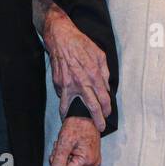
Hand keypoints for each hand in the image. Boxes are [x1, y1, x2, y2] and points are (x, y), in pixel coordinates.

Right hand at [42, 4, 110, 131]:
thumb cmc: (81, 43)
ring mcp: (67, 84)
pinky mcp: (57, 83)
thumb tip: (106, 86)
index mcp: (93, 75)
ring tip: (76, 122)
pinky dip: (66, 100)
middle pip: (91, 107)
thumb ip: (104, 72)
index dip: (107, 109)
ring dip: (73, 117)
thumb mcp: (99, 54)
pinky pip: (62, 95)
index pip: (103, 99)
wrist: (60, 37)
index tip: (107, 114)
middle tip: (100, 128)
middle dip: (97, 120)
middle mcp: (80, 82)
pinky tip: (69, 100)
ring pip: (69, 107)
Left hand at [49, 116, 100, 165]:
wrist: (85, 116)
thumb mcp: (64, 142)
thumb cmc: (77, 125)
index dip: (58, 165)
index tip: (57, 153)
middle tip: (60, 148)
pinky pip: (77, 165)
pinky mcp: (92, 160)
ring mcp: (94, 162)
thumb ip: (58, 160)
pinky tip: (71, 148)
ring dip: (65, 160)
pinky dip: (71, 158)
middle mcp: (93, 164)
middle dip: (62, 163)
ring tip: (66, 146)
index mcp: (87, 161)